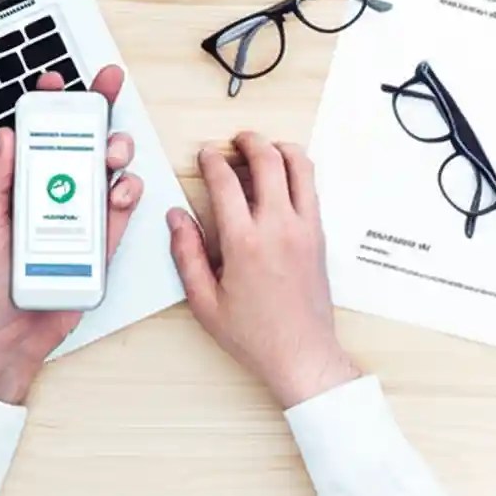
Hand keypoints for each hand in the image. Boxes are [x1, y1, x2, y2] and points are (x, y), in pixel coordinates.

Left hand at [0, 66, 143, 404]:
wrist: (7, 333)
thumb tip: (5, 137)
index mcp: (26, 185)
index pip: (43, 136)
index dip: (54, 105)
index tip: (58, 80)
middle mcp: (57, 195)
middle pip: (85, 144)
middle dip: (99, 115)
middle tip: (102, 100)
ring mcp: (83, 217)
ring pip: (109, 171)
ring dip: (116, 153)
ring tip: (110, 155)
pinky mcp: (102, 243)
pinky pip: (121, 211)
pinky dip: (126, 195)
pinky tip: (120, 191)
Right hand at [167, 132, 360, 408]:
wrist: (302, 353)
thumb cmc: (256, 335)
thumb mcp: (205, 302)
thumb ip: (187, 254)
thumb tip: (176, 219)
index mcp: (245, 242)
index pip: (225, 182)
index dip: (211, 160)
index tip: (205, 155)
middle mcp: (279, 227)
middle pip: (269, 159)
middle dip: (249, 141)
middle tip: (236, 141)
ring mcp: (305, 228)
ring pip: (301, 166)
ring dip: (281, 148)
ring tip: (264, 149)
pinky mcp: (319, 235)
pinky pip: (311, 188)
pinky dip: (297, 172)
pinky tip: (282, 179)